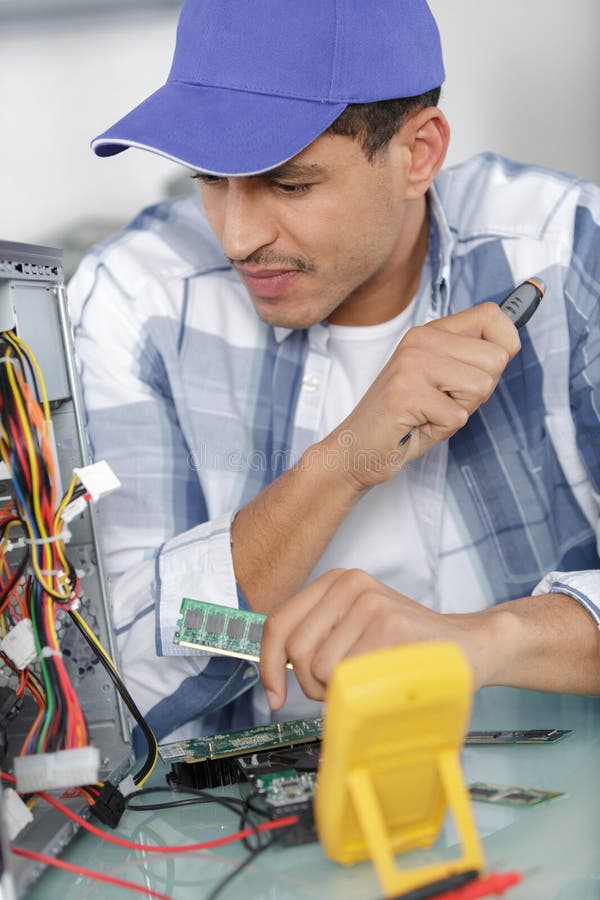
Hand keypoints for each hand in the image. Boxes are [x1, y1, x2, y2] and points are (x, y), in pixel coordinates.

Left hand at [259, 568, 499, 708]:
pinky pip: (348, 674)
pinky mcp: (389, 623)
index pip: (279, 622)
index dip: (267, 664)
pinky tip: (384, 683)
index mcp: (335, 581)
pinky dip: (360, 691)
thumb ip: (318, 638)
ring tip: (368, 684)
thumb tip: (272, 673)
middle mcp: (349, 583)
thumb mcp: (356, 628)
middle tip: (337, 692)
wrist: (469, 646)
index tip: (273, 695)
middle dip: (309, 685)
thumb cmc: (408, 645)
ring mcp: (370, 602)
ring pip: (319, 667)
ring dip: (337, 691)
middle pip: (295, 650)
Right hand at [324, 302, 519, 490]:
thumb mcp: (443, 381)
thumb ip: (471, 361)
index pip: (492, 315)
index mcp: (431, 333)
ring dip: (460, 411)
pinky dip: (441, 430)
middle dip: (479, 392)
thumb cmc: (405, 419)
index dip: (506, 344)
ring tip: (429, 413)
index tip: (488, 367)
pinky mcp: (405, 393)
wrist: (357, 449)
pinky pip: (456, 416)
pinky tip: (416, 425)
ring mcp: (411, 364)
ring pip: (481, 386)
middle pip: (495, 358)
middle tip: (444, 402)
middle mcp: (420, 340)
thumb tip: (511, 342)